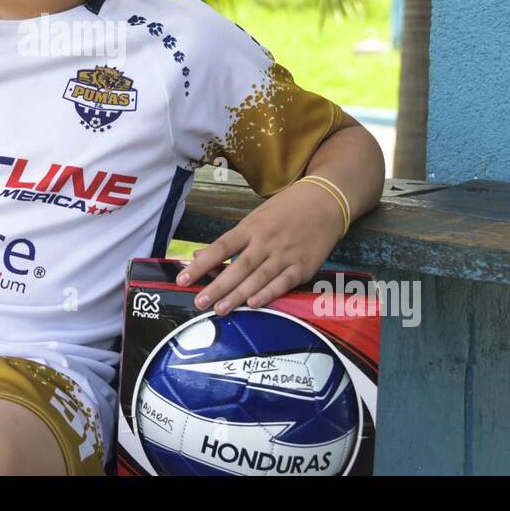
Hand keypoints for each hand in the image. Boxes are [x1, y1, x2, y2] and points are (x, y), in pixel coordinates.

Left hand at [174, 180, 345, 314]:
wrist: (326, 201)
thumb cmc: (286, 210)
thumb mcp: (255, 218)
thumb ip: (230, 241)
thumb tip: (198, 255)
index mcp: (251, 227)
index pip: (221, 247)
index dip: (201, 264)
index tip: (182, 278)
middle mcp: (266, 241)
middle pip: (238, 267)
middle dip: (217, 286)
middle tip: (199, 302)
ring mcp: (285, 254)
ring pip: (258, 278)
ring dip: (238, 295)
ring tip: (220, 309)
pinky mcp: (303, 266)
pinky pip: (282, 283)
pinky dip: (268, 294)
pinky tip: (253, 304)